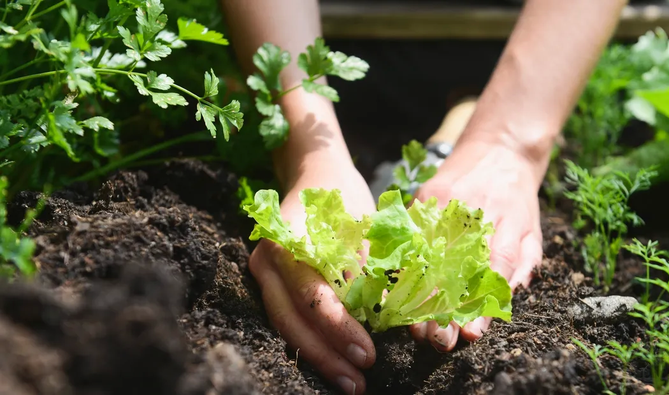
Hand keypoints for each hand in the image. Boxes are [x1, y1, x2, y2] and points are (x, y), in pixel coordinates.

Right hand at [248, 160, 375, 394]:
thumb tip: (384, 318)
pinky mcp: (270, 284)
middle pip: (292, 320)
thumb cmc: (344, 197)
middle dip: (326, 355)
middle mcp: (267, 261)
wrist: (314, 173)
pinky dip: (310, 343)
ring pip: (284, 326)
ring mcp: (263, 274)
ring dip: (317, 357)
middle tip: (358, 382)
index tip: (369, 354)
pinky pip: (286, 320)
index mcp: (289, 242)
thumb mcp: (363, 226)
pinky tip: (333, 364)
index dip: (340, 329)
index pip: (312, 297)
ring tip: (349, 382)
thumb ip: (369, 269)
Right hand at [409, 139, 543, 351]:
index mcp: (507, 223)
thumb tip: (507, 299)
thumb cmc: (517, 198)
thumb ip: (524, 264)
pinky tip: (395, 288)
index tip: (469, 334)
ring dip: (419, 293)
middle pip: (456, 267)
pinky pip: (411, 233)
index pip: (494, 269)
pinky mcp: (426, 194)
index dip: (481, 304)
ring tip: (413, 325)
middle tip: (436, 341)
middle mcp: (476, 212)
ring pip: (428, 253)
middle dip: (444, 308)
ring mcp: (446, 202)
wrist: (499, 147)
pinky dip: (402, 262)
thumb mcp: (532, 230)